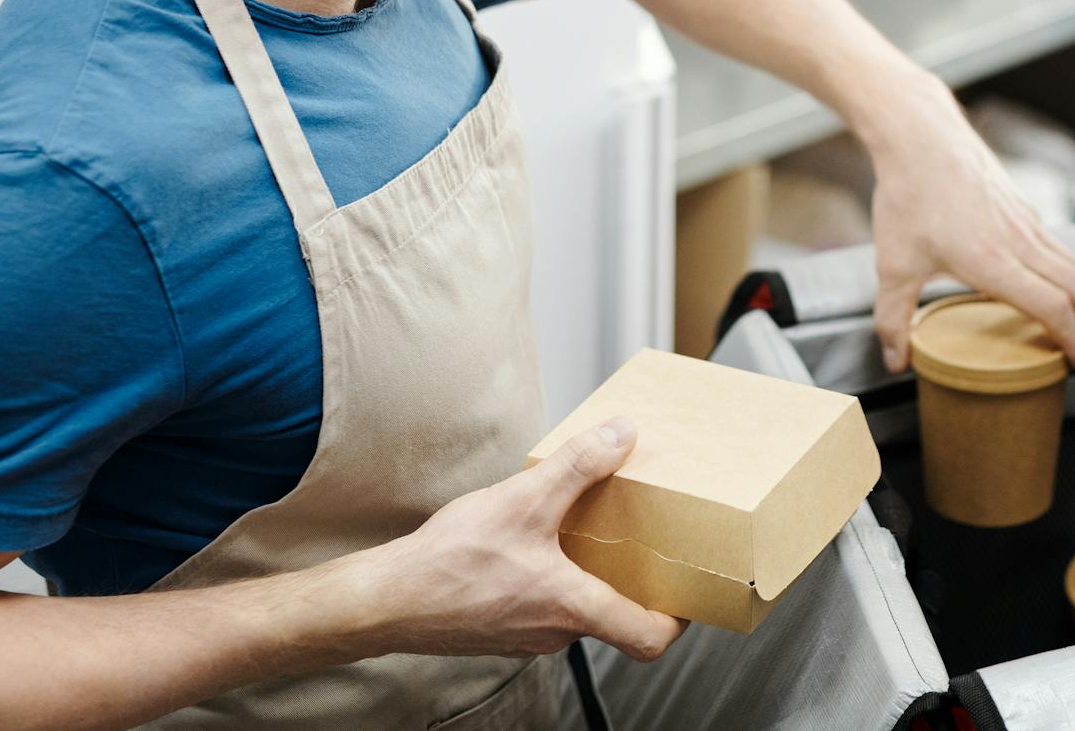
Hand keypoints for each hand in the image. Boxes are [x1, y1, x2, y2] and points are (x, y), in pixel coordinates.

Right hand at [342, 419, 684, 662]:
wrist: (385, 600)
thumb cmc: (447, 565)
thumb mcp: (523, 500)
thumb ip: (578, 467)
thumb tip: (621, 436)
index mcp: (573, 608)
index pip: (649, 638)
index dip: (678, 620)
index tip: (688, 594)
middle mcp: (554, 631)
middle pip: (615, 618)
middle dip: (630, 581)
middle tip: (641, 544)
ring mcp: (525, 634)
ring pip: (575, 609)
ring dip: (585, 574)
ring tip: (583, 532)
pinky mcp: (499, 628)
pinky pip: (541, 605)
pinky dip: (549, 577)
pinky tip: (531, 543)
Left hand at [864, 75, 1074, 376]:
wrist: (919, 135)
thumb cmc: (907, 195)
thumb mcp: (892, 265)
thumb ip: (893, 319)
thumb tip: (896, 361)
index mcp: (993, 261)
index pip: (1054, 309)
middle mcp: (1021, 241)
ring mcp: (1026, 221)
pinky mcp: (1023, 208)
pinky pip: (1059, 248)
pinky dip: (1068, 275)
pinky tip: (1048, 286)